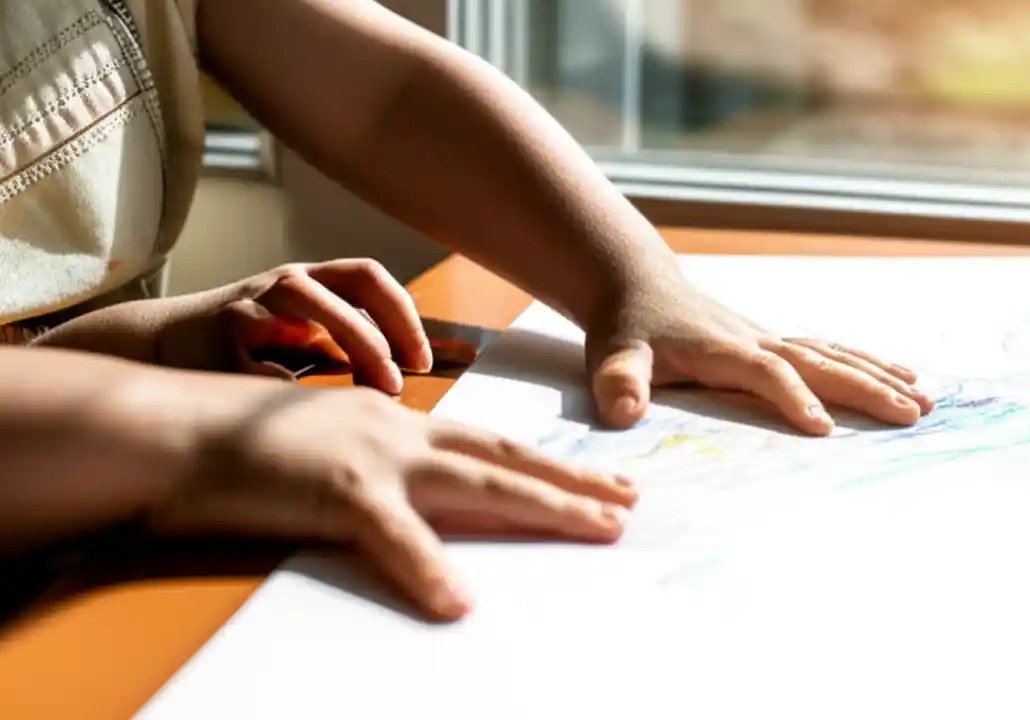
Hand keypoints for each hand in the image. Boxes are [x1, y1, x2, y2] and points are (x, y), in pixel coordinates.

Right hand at [150, 383, 636, 620]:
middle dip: (574, 481)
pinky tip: (458, 603)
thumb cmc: (244, 447)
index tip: (594, 480)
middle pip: (507, 456)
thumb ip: (378, 475)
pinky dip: (427, 570)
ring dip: (545, 505)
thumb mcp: (328, 451)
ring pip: (480, 482)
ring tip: (601, 527)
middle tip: (631, 500)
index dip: (546, 464)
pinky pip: (394, 537)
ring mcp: (374, 457)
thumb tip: (415, 511)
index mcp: (398, 424)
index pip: (490, 445)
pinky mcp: (336, 491)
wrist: (175, 429)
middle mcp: (400, 431)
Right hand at [154, 259, 429, 394]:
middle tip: (403, 380)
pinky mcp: (221, 326)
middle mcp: (289, 283)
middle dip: (388, 330)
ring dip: (355, 340)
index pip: (373, 280)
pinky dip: (293, 377)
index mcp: (316, 284)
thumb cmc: (245, 353)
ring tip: (373, 388)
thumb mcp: (303, 342)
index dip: (405, 315)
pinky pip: (265, 346)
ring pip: (312, 300)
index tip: (424, 362)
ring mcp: (255, 299)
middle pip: (356, 282)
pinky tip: (308, 410)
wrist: (161, 348)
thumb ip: (346, 351)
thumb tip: (402, 387)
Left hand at [585, 278, 932, 435]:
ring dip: (879, 376)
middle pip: (819, 361)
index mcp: (722, 349)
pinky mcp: (777, 341)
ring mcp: (772, 338)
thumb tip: (624, 410)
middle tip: (910, 415)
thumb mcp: (613, 355)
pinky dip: (869, 363)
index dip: (792, 397)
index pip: (765, 372)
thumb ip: (619, 382)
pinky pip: (831, 351)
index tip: (823, 428)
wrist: (638, 284)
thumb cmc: (627, 328)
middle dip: (864, 388)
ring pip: (834, 354)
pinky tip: (903, 377)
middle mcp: (757, 339)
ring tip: (926, 401)